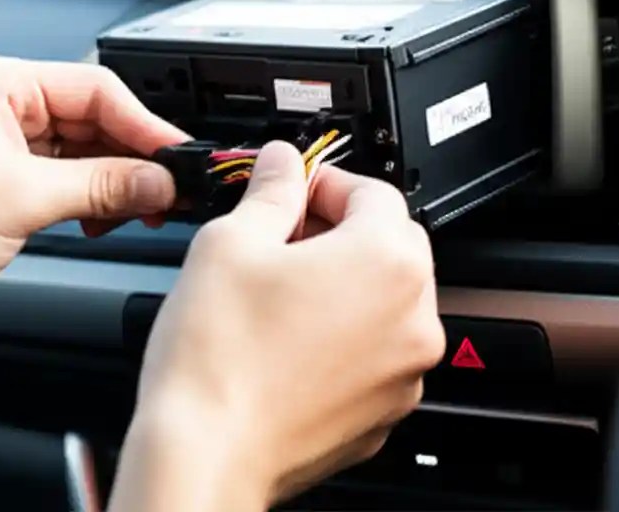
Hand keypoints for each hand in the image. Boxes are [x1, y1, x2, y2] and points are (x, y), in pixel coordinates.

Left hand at [0, 55, 188, 340]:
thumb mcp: (25, 199)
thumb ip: (103, 185)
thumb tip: (158, 180)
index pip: (96, 89)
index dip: (143, 124)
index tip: (176, 157)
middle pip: (93, 119)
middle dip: (131, 157)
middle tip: (166, 192)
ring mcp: (0, 147)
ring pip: (83, 153)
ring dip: (113, 183)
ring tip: (136, 212)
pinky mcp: (2, 183)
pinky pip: (65, 181)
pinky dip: (90, 200)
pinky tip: (101, 221)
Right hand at [112, 141, 443, 509]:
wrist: (205, 454)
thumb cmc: (217, 359)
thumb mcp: (229, 243)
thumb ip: (270, 191)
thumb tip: (282, 164)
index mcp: (387, 263)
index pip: (373, 191)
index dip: (322, 181)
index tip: (289, 188)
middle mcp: (413, 319)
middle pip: (389, 246)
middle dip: (336, 232)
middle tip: (277, 238)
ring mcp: (404, 373)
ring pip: (382, 302)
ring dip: (340, 286)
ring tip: (274, 294)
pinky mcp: (384, 412)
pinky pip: (372, 354)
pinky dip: (340, 338)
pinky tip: (284, 340)